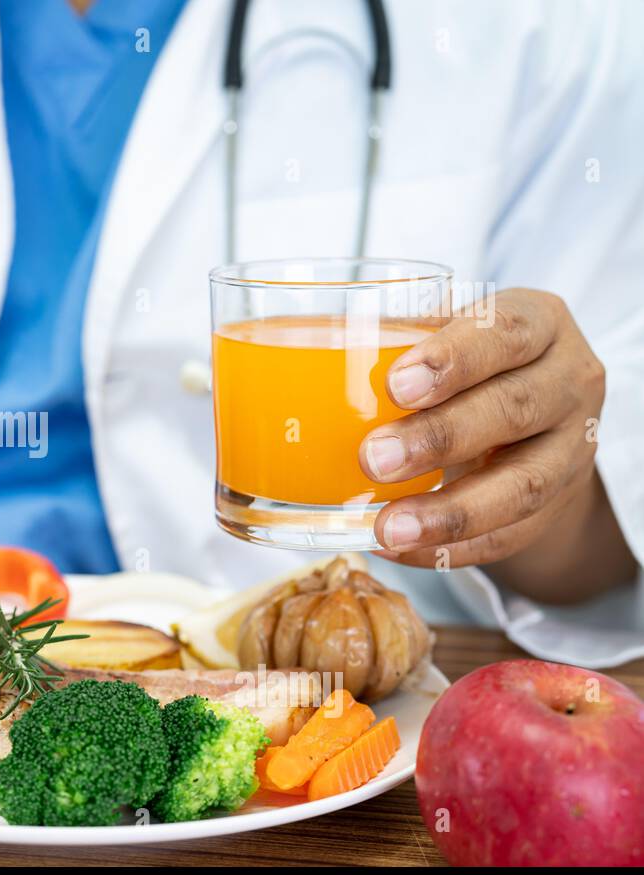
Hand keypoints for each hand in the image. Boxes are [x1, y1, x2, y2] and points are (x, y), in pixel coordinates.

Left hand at [359, 288, 610, 574]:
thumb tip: (304, 366)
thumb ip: (400, 337)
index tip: (395, 385)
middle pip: (514, 410)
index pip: (506, 332)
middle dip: (439, 438)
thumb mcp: (448, 330)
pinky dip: (451, 548)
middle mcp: (569, 382)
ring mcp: (572, 449)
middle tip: (373, 458)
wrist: (534, 415)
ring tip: (386, 526)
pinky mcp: (558, 504)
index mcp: (538, 323)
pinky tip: (398, 548)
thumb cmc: (470, 361)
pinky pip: (510, 535)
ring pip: (522, 486)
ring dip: (449, 513)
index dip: (453, 359)